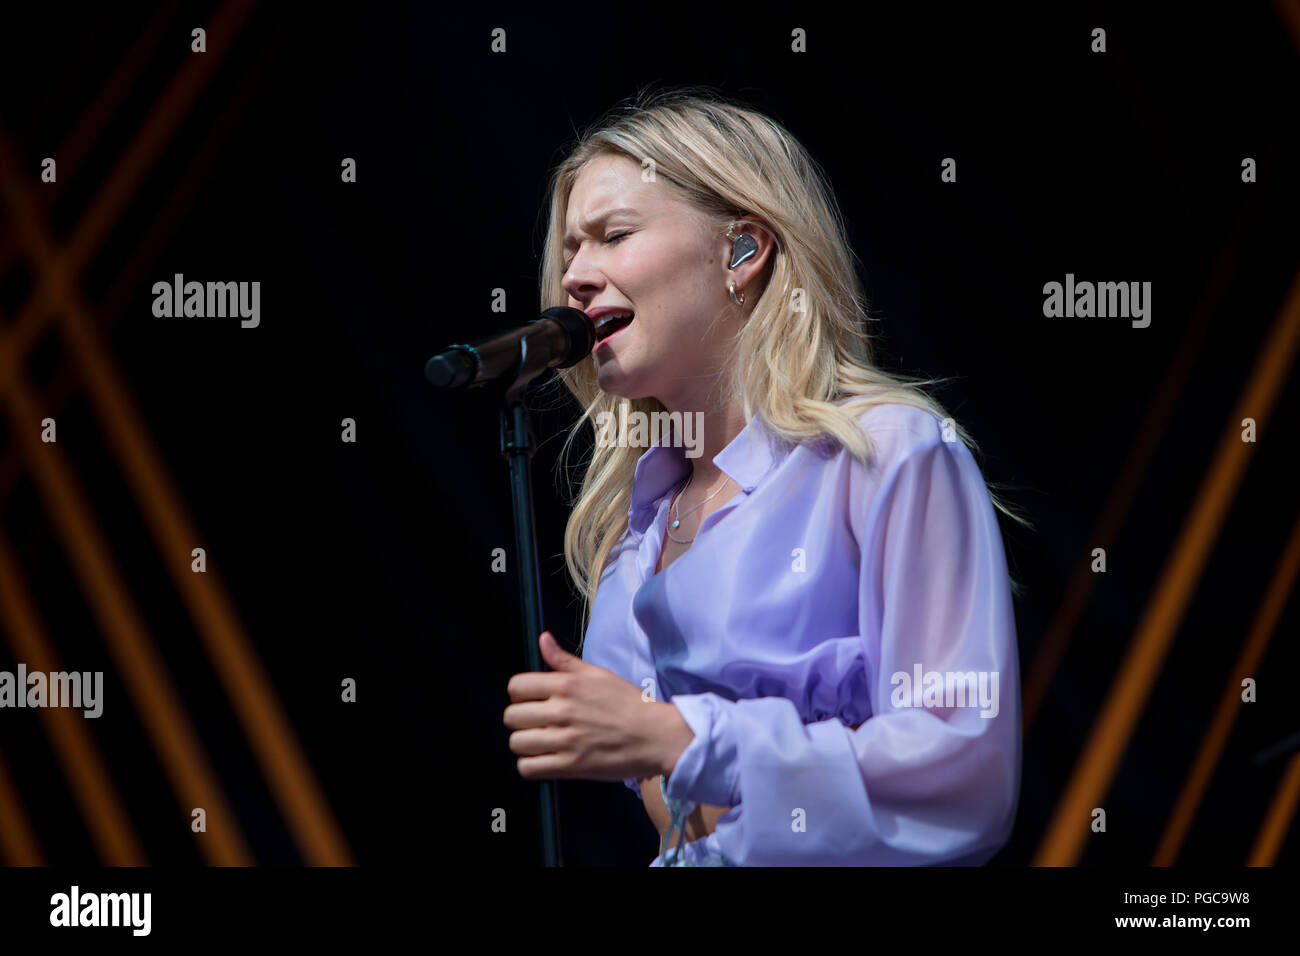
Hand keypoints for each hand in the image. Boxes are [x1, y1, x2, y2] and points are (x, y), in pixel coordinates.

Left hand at [504, 632, 694, 781]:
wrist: (656, 736)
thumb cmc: (630, 704)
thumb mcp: (598, 674)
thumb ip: (565, 660)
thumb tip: (543, 639)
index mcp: (568, 684)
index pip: (516, 686)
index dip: (519, 694)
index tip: (530, 700)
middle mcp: (563, 710)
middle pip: (512, 716)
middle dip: (520, 720)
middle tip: (536, 723)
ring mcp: (566, 740)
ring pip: (517, 743)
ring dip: (525, 744)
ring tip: (540, 742)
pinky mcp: (571, 766)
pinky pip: (528, 768)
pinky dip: (531, 765)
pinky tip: (544, 759)